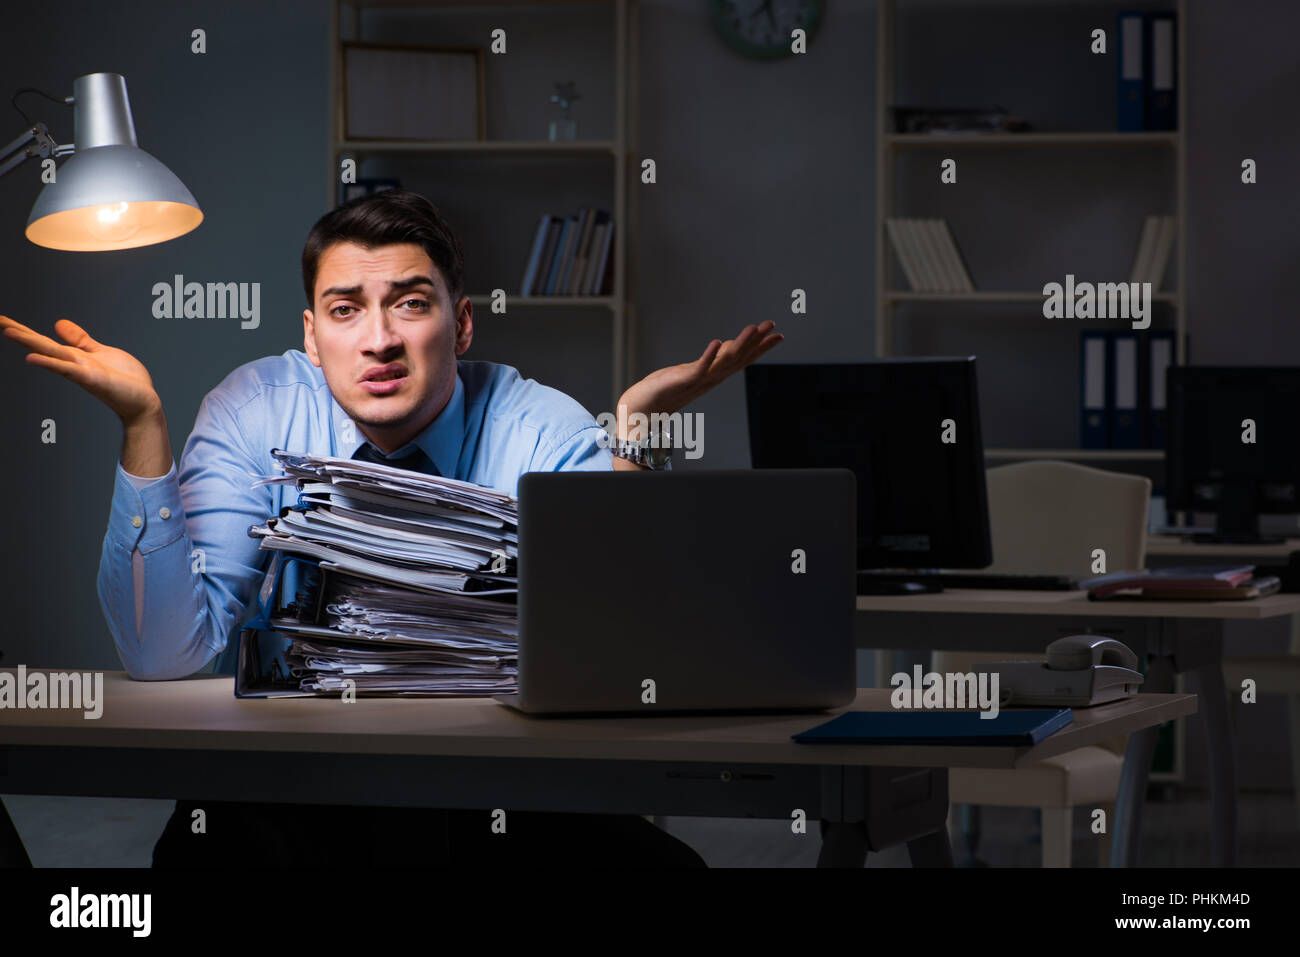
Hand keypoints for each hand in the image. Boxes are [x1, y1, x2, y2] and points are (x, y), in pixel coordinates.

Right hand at [1, 315, 161, 424]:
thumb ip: (80, 340)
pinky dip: (51, 363)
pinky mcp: (93, 379)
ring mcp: (81, 371)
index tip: (2, 320)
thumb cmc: (126, 380)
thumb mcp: (101, 352)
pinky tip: (31, 358)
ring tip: (7, 331)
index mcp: (75, 356)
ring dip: (30, 343)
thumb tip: (57, 323)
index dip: (24, 330)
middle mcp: (74, 363)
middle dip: (19, 333)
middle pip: (42, 344)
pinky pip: (68, 370)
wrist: (144, 402)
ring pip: (51, 353)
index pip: (44, 341)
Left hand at [616, 320, 782, 434]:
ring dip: (739, 344)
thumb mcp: (695, 370)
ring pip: (725, 361)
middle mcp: (712, 378)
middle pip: (740, 357)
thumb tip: (727, 345)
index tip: (778, 335)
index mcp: (716, 375)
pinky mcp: (685, 379)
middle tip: (772, 325)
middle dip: (757, 341)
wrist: (645, 407)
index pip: (744, 358)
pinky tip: (718, 342)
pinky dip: (710, 355)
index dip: (761, 347)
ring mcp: (700, 379)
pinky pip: (700, 367)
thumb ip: (712, 360)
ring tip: (752, 328)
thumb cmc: (667, 388)